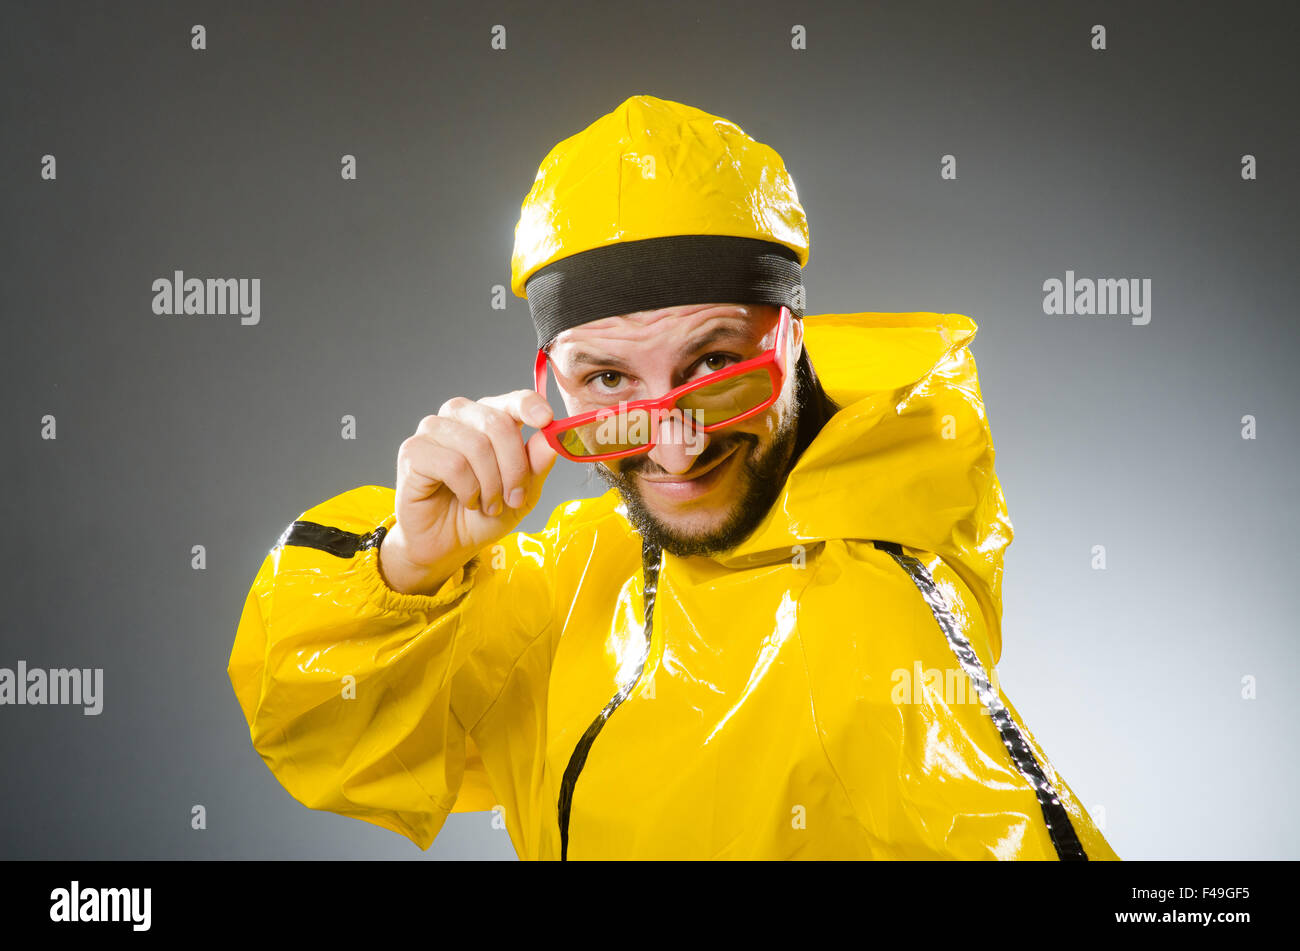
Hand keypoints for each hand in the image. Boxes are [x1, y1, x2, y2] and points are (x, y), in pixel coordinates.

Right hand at [379, 389, 557, 594]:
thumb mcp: (523, 494)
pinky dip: (469, 490)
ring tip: (489, 505)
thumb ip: (537, 465)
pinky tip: (468, 501)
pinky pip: (453, 464)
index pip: (512, 400)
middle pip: (498, 424)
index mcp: (488, 417)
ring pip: (477, 446)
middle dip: (514, 468)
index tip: (546, 419)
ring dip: (491, 485)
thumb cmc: (482, 514)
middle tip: (515, 498)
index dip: (530, 406)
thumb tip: (554, 439)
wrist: (448, 544)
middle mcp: (459, 416)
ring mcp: (433, 430)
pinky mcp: (413, 451)